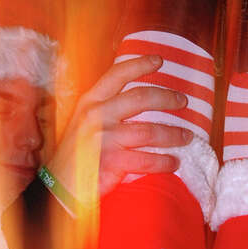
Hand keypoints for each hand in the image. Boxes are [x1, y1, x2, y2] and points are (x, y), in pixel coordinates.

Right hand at [46, 56, 192, 203]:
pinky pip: (146, 160)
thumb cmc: (78, 156)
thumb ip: (107, 110)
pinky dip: (164, 162)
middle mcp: (96, 115)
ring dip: (172, 134)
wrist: (60, 187)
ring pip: (148, 130)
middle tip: (184, 101)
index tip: (160, 60)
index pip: (118, 74)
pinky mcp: (111, 162)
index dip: (140, 64)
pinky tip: (174, 162)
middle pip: (140, 98)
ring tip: (186, 136)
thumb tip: (139, 102)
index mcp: (90, 101)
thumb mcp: (85, 124)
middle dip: (166, 98)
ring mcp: (104, 138)